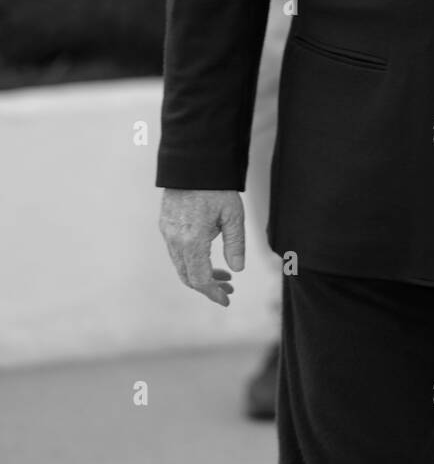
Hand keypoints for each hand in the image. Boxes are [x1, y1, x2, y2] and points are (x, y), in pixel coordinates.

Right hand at [159, 188, 244, 306]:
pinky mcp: (165, 225)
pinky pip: (176, 252)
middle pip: (188, 276)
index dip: (213, 293)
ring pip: (181, 265)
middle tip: (229, 289)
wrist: (194, 163)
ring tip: (224, 274)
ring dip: (200, 274)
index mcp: (192, 240)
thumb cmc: (217, 188)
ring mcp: (167, 232)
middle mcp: (175, 239)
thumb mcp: (234, 215)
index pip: (200, 279)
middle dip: (208, 287)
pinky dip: (191, 261)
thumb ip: (235, 244)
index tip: (227, 299)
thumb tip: (238, 269)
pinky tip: (208, 257)